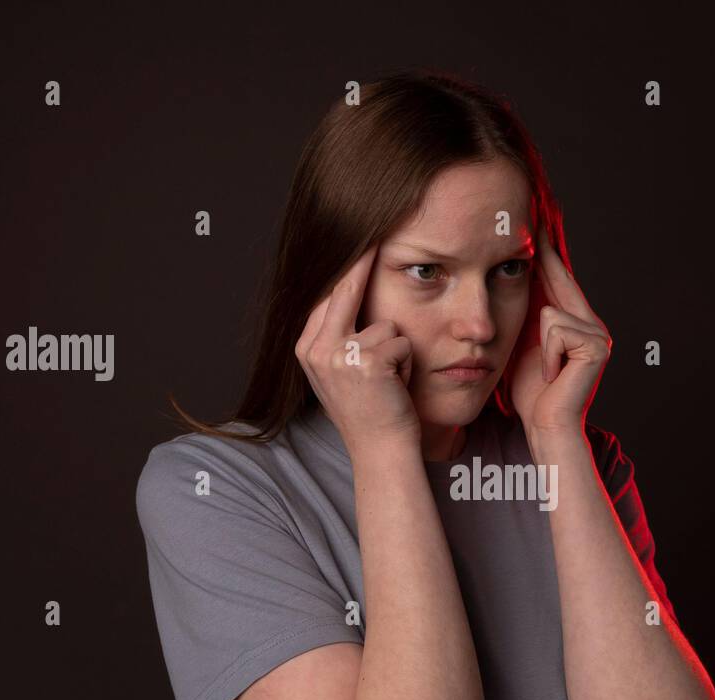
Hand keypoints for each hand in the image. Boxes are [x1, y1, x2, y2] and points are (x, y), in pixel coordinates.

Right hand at [295, 245, 420, 454]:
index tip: (361, 243)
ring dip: (397, 349)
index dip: (348, 272)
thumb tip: (345, 293)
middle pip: (345, 291)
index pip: (328, 297)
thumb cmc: (371, 412)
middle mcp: (316, 349)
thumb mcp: (343, 372)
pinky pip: (401, 342)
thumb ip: (339, 337)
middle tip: (376, 232)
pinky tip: (397, 387)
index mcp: (307, 349)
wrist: (380, 451)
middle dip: (363, 261)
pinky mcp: (366, 362)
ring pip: (385, 323)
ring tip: (389, 380)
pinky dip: (407, 364)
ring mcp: (339, 355)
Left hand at [503, 228, 611, 437]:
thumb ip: (528, 315)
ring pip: (550, 311)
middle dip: (541, 254)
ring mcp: (598, 334)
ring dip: (537, 343)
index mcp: (576, 321)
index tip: (531, 221)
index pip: (556, 277)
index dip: (543, 251)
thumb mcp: (524, 345)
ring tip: (545, 370)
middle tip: (528, 220)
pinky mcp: (597, 347)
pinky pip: (555, 329)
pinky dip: (545, 354)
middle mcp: (592, 322)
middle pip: (558, 279)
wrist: (546, 426)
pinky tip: (552, 374)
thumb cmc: (531, 392)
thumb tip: (512, 277)